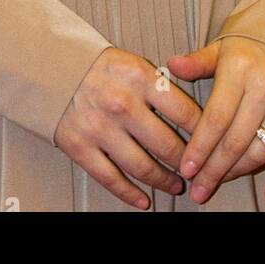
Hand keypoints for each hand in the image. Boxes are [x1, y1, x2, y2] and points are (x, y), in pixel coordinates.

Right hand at [53, 47, 202, 209]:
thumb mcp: (134, 63)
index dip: (203, 133)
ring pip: (143, 167)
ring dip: (164, 181)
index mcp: (139, 78)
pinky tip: (144, 200)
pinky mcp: (80, 147)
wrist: (53, 67)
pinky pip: (111, 179)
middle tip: (197, 170)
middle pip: (167, 145)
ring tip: (176, 185)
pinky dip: (130, 194)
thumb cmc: (101, 67)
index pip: (184, 112)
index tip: (212, 144)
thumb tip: (195, 114)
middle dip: (187, 162)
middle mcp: (121, 104)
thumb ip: (162, 86)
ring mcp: (100, 128)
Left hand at [166, 37, 264, 203]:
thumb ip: (197, 62)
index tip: (186, 170)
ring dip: (239, 173)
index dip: (199, 148)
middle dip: (213, 170)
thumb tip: (171, 66)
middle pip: (235, 141)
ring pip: (261, 149)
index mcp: (239, 69)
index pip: (215, 119)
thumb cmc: (252, 41)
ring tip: (220, 183)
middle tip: (198, 190)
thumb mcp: (222, 46)